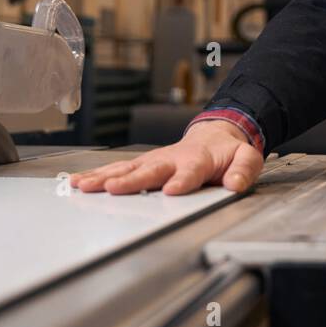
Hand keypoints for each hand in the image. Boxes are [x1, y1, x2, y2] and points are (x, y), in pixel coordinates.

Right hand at [68, 121, 262, 195]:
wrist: (214, 135)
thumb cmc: (227, 152)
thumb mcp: (247, 158)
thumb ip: (243, 171)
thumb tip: (235, 184)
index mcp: (198, 161)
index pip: (190, 173)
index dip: (182, 181)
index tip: (172, 190)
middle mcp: (171, 159)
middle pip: (150, 171)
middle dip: (131, 180)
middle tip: (114, 189)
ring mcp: (153, 161)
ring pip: (127, 168)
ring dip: (105, 177)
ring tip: (84, 186)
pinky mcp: (141, 163)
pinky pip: (117, 168)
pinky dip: (97, 175)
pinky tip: (78, 182)